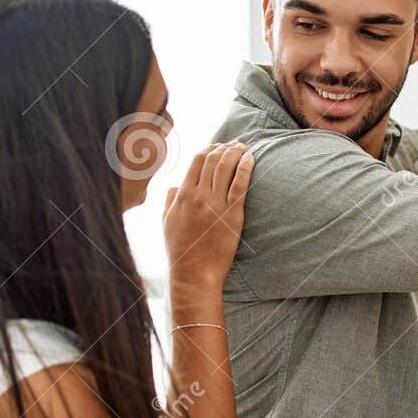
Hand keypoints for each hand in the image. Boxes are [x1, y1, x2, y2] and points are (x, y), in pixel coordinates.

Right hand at [163, 142, 254, 289]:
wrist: (194, 273)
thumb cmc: (181, 250)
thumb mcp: (167, 222)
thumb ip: (170, 200)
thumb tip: (174, 185)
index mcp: (182, 195)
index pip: (196, 162)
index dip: (209, 149)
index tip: (218, 146)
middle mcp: (198, 196)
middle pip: (212, 161)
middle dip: (224, 148)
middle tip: (235, 144)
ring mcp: (215, 204)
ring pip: (226, 168)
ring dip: (236, 153)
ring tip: (244, 147)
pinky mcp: (232, 214)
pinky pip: (240, 184)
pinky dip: (246, 167)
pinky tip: (251, 158)